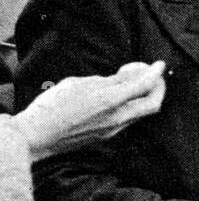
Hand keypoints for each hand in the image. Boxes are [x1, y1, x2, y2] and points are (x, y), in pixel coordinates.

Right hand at [13, 60, 166, 160]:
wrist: (38, 135)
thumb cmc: (53, 105)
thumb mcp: (81, 84)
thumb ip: (110, 81)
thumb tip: (130, 76)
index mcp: (111, 100)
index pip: (145, 85)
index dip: (155, 72)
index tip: (160, 64)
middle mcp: (118, 118)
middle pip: (153, 104)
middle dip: (158, 87)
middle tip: (153, 75)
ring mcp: (114, 130)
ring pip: (143, 113)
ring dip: (146, 97)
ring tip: (134, 82)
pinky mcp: (107, 136)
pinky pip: (130, 119)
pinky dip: (133, 105)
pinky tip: (121, 97)